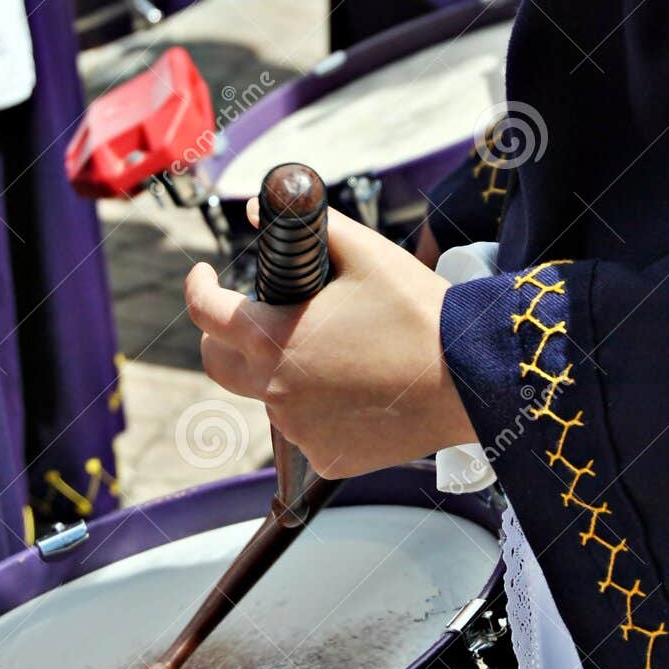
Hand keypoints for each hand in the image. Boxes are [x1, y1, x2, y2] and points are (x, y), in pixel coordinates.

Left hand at [186, 206, 474, 477]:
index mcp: (274, 338)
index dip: (197, 287)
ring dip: (283, 373)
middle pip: (218, 365)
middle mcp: (276, 391)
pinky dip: (320, 409)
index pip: (204, 313)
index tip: (205, 275)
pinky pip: (308, 429)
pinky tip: (359, 390)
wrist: (471, 379)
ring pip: (269, 397)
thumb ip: (307, 229)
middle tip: (250, 318)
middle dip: (222, 337)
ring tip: (336, 352)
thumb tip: (254, 210)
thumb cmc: (419, 313)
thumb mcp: (366, 254)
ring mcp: (300, 430)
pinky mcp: (328, 457)